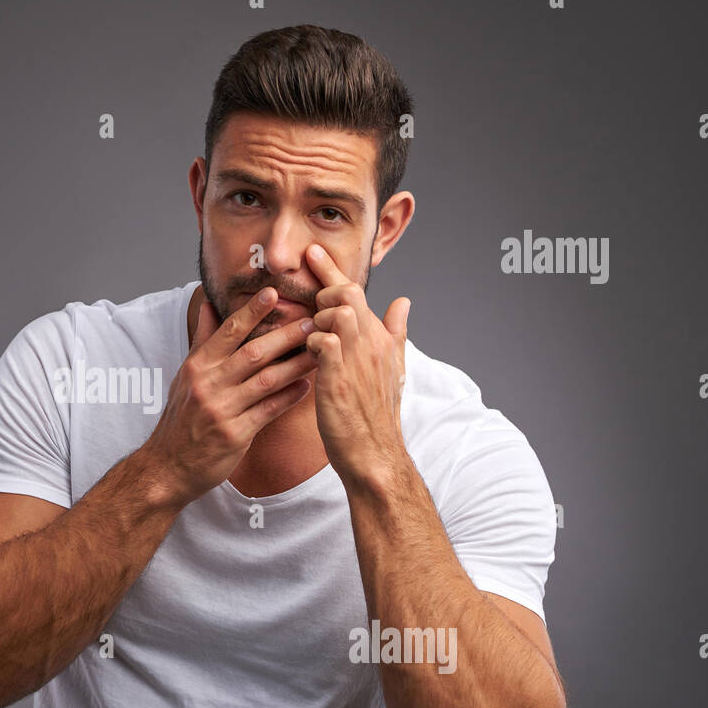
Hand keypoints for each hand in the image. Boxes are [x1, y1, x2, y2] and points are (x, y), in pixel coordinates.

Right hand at [141, 287, 317, 504]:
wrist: (167, 466)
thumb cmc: (181, 419)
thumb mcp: (184, 376)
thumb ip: (202, 340)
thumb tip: (207, 304)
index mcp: (197, 367)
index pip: (227, 332)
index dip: (251, 311)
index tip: (273, 292)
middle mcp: (208, 385)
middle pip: (253, 353)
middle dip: (286, 335)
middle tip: (314, 319)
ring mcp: (222, 411)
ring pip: (266, 381)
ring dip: (296, 364)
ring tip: (321, 350)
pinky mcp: (235, 435)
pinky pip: (269, 411)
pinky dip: (289, 398)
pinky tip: (307, 387)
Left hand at [303, 243, 410, 485]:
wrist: (375, 454)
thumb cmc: (377, 413)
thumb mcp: (393, 368)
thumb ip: (395, 332)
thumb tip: (403, 302)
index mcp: (381, 339)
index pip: (357, 292)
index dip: (333, 270)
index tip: (312, 253)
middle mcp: (372, 344)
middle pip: (348, 293)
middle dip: (323, 284)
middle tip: (308, 287)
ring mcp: (357, 361)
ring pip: (337, 312)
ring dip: (316, 315)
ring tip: (309, 331)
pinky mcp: (338, 381)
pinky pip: (323, 343)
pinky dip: (309, 341)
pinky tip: (303, 352)